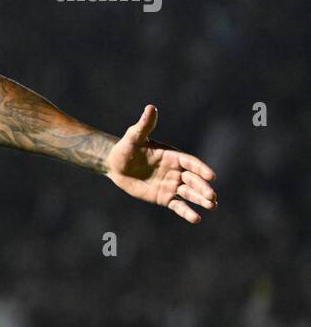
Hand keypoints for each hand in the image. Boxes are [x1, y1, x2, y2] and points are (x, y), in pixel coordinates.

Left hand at [104, 105, 216, 223]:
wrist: (115, 164)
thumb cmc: (126, 148)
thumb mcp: (134, 136)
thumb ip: (144, 125)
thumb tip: (151, 107)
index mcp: (173, 156)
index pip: (190, 162)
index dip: (200, 169)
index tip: (211, 176)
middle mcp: (176, 171)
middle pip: (193, 180)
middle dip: (203, 188)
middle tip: (212, 197)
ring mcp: (171, 185)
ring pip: (189, 193)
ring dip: (200, 199)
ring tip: (212, 206)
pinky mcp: (164, 198)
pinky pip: (178, 205)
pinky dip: (187, 212)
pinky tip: (196, 219)